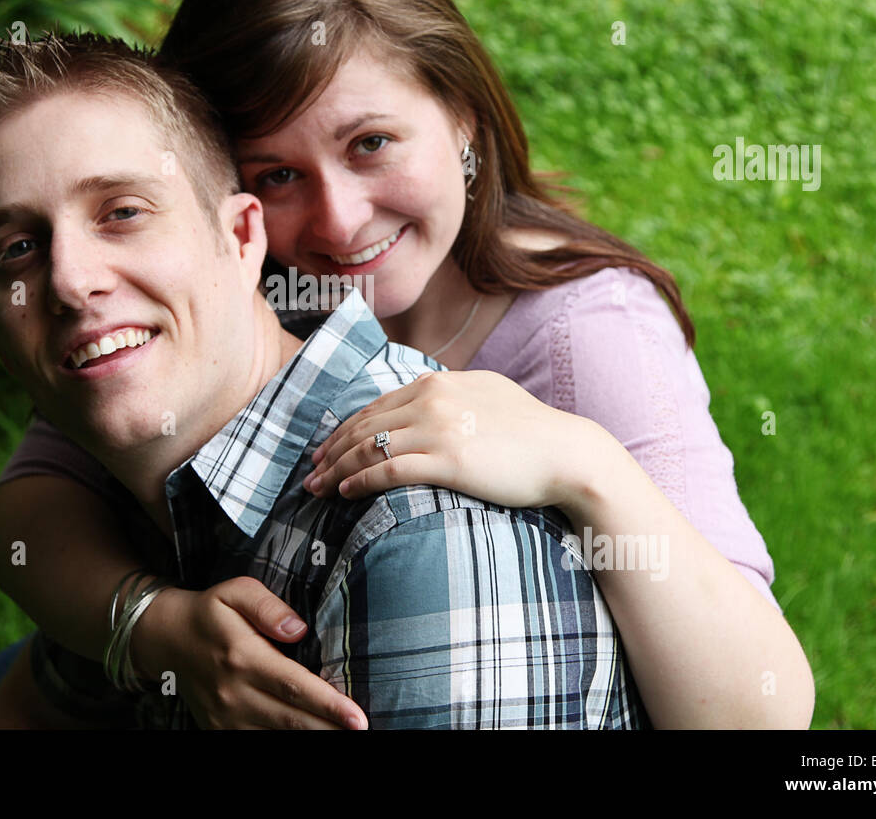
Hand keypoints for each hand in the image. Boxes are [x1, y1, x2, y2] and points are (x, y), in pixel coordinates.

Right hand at [130, 576, 367, 729]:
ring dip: (312, 739)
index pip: (293, 686)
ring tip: (342, 737)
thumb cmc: (211, 612)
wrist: (167, 639)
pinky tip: (310, 736)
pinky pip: (257, 743)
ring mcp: (225, 717)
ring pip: (276, 737)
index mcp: (242, 657)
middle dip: (329, 729)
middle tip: (362, 732)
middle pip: (291, 720)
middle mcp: (233, 693)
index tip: (357, 718)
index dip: (328, 704)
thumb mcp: (236, 591)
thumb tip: (299, 629)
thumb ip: (268, 607)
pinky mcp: (219, 730)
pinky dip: (284, 743)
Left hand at [303, 369, 602, 514]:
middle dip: (331, 449)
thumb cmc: (530, 432)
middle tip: (309, 470)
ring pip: (369, 447)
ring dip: (337, 468)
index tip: (326, 447)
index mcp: (438, 382)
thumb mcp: (485, 395)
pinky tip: (345, 491)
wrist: (566, 453)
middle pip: (364, 425)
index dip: (345, 428)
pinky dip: (361, 480)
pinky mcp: (448, 460)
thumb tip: (427, 401)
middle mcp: (432, 399)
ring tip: (317, 487)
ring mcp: (439, 429)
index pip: (376, 405)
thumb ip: (452, 396)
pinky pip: (389, 470)